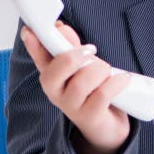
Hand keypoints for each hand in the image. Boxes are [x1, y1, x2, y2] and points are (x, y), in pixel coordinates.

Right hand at [21, 21, 131, 153]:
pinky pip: (102, 95)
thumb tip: (60, 28)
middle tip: (91, 51)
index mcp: (54, 76)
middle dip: (73, 56)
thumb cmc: (94, 92)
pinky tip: (123, 79)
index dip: (34, 44)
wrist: (107, 126)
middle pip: (54, 72)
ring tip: (108, 72)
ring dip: (100, 70)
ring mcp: (71, 106)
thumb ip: (74, 48)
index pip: (39, 58)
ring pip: (81, 82)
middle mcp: (56, 92)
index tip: (30, 30)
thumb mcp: (84, 67)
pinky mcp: (89, 116)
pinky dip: (115, 83)